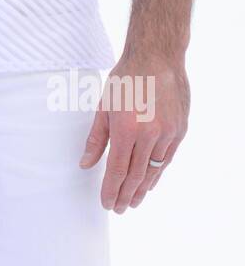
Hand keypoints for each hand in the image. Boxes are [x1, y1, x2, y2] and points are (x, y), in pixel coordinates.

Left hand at [79, 53, 188, 212]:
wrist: (158, 57)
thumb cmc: (126, 78)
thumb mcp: (104, 106)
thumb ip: (96, 139)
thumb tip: (85, 163)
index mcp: (126, 129)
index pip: (117, 170)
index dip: (111, 190)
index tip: (107, 203)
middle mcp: (149, 134)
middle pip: (136, 175)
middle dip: (126, 194)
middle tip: (119, 208)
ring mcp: (168, 133)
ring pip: (155, 170)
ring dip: (143, 188)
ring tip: (134, 200)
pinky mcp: (180, 129)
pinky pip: (168, 158)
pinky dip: (158, 172)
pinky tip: (150, 181)